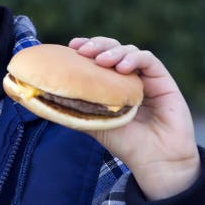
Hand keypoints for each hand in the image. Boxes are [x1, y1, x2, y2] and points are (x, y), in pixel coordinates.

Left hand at [68, 36, 200, 199]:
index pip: (97, 55)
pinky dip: (134, 59)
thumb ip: (73, 108)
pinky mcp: (163, 80)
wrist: (156, 160)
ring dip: (113, 51)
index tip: (71, 46)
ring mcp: (146, 77)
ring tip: (102, 61)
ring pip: (129, 50)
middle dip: (97, 44)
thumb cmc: (125, 143)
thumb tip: (41, 98)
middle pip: (112, 47)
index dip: (86, 46)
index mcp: (111, 82)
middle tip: (84, 50)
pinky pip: (148, 59)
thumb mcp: (94, 123)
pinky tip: (123, 68)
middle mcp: (128, 76)